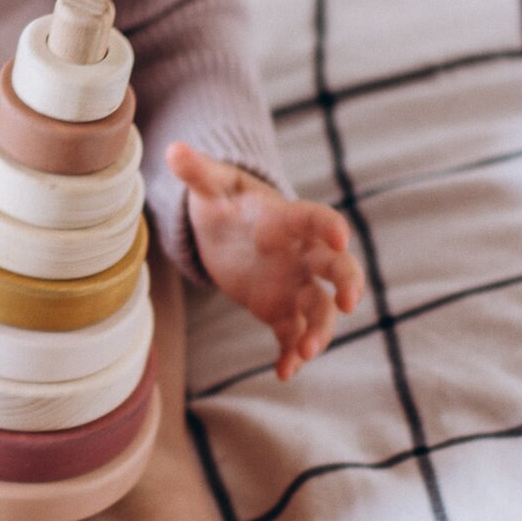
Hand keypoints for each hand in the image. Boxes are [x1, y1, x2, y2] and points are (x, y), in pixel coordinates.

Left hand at [166, 142, 364, 381]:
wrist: (227, 232)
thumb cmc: (224, 202)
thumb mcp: (210, 187)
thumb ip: (196, 172)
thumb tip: (171, 147)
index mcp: (287, 220)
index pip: (316, 218)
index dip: (329, 226)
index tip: (341, 236)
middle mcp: (301, 255)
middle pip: (337, 269)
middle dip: (348, 284)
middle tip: (350, 303)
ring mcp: (295, 285)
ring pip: (320, 309)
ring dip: (319, 330)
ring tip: (307, 353)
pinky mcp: (280, 310)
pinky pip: (292, 334)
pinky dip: (291, 353)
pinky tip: (284, 372)